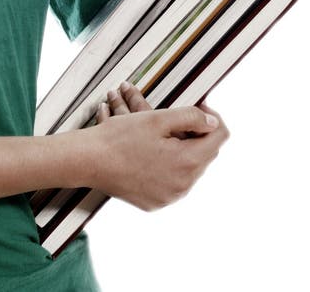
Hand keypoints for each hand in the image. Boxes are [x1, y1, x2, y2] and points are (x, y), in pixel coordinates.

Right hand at [81, 82, 228, 210]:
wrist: (89, 161)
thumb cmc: (121, 137)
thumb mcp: (157, 118)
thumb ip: (190, 117)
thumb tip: (214, 123)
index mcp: (188, 162)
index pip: (219, 137)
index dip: (211, 117)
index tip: (198, 108)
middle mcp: (183, 185)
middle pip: (204, 153)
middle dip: (194, 133)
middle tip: (173, 119)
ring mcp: (169, 197)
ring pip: (188, 168)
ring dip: (179, 149)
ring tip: (157, 134)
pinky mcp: (155, 202)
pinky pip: (171, 182)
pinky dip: (166, 166)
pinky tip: (148, 152)